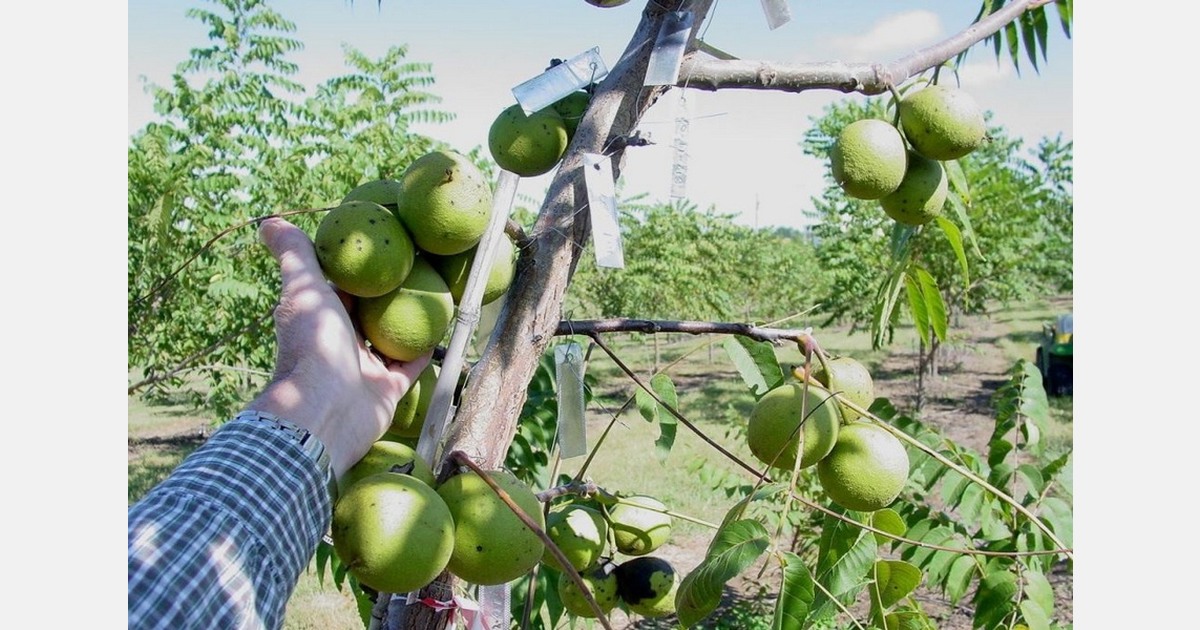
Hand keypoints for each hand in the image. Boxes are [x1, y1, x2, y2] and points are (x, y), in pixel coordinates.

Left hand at [249, 217, 430, 476]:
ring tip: (437, 289)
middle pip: (367, 311)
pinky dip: (426, 348)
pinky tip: (444, 325)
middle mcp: (340, 342)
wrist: (328, 410)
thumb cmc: (314, 344)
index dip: (359, 266)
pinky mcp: (387, 389)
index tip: (386, 242)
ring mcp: (364, 368)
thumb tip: (269, 221)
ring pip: (391, 337)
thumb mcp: (304, 289)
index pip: (340, 286)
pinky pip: (411, 365)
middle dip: (390, 290)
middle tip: (421, 262)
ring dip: (410, 318)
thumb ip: (294, 255)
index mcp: (319, 318)